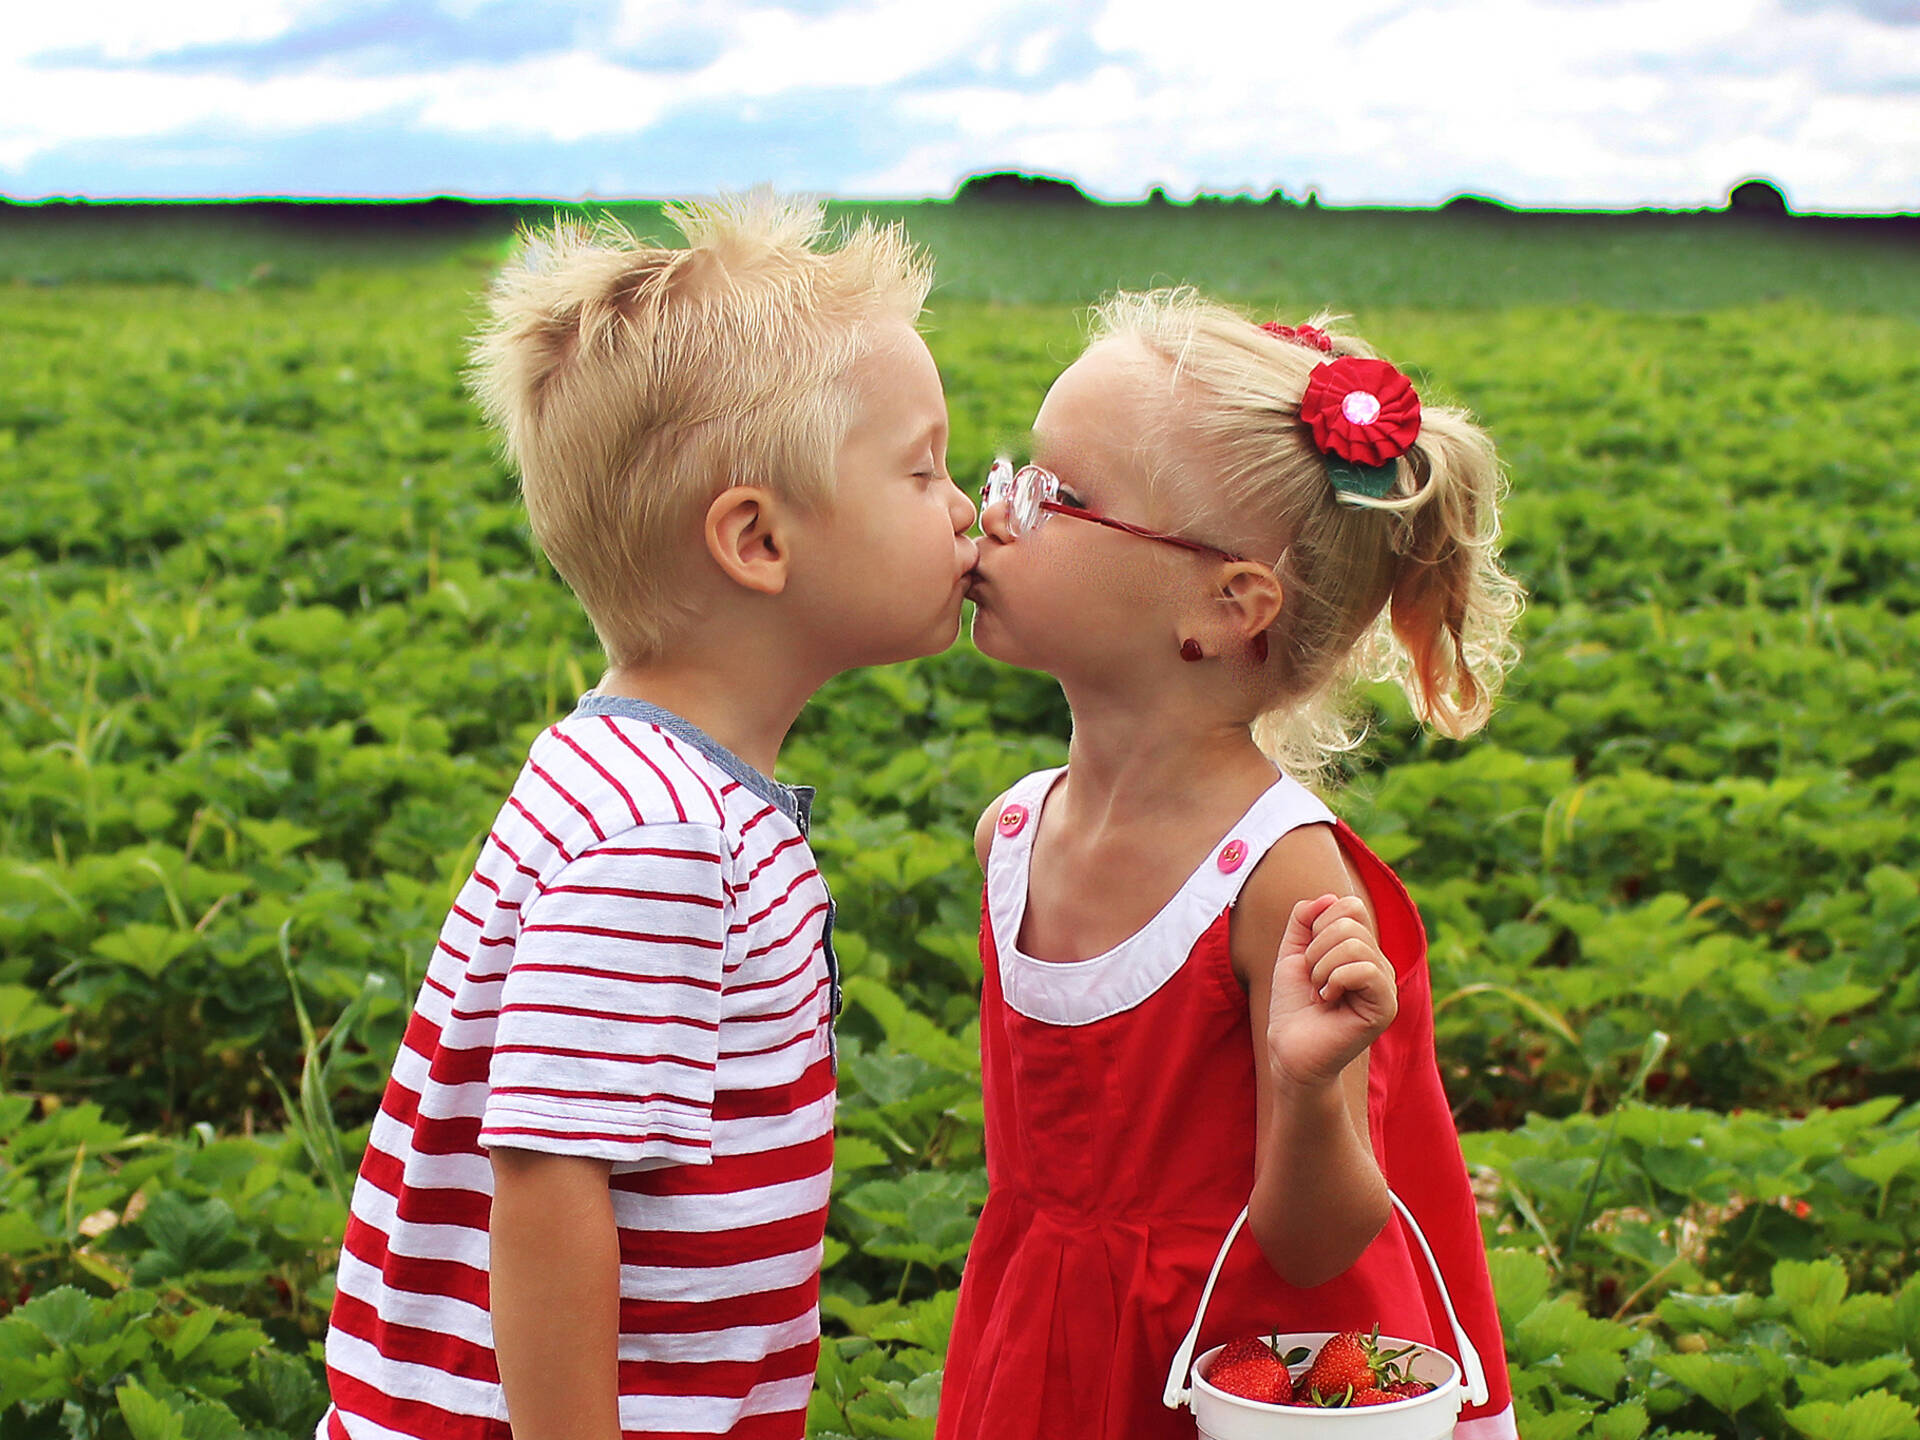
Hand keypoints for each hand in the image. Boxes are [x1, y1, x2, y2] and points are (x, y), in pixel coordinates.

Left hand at [1266, 893, 1397, 1091]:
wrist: (1290, 1049)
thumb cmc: (1293, 1005)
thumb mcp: (1292, 952)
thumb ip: (1304, 919)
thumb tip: (1329, 896)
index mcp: (1362, 949)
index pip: (1350, 906)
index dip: (1318, 924)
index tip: (1308, 957)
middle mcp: (1379, 963)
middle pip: (1351, 920)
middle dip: (1316, 948)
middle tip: (1313, 979)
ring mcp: (1386, 984)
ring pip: (1355, 943)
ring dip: (1321, 967)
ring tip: (1320, 991)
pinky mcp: (1385, 1006)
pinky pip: (1364, 969)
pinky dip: (1334, 980)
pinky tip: (1328, 1000)